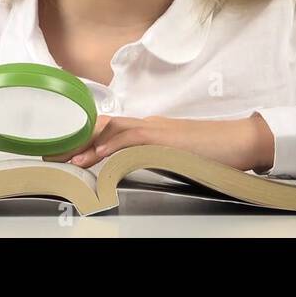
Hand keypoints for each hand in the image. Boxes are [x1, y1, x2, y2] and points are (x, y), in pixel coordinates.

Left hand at [43, 113, 274, 171]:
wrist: (243, 141)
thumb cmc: (215, 152)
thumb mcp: (176, 157)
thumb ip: (154, 159)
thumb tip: (132, 171)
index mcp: (149, 129)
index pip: (109, 129)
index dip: (83, 138)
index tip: (63, 150)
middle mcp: (148, 125)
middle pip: (102, 126)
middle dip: (76, 139)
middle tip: (52, 153)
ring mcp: (156, 130)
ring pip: (112, 131)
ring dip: (86, 144)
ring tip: (64, 158)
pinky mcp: (166, 140)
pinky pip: (131, 141)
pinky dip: (110, 148)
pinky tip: (95, 158)